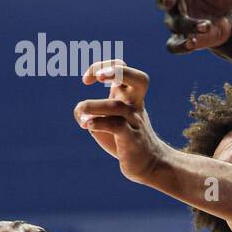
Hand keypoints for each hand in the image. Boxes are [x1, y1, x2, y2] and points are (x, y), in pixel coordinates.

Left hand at [73, 60, 171, 182]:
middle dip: (117, 72)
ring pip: (116, 106)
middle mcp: (134, 106)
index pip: (122, 68)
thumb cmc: (126, 140)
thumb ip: (89, 113)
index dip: (103, 66)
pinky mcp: (132, 139)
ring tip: (81, 113)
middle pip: (138, 79)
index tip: (87, 80)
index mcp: (130, 97)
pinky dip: (98, 123)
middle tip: (99, 79)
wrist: (150, 165)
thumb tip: (81, 114)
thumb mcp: (105, 122)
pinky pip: (116, 126)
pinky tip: (88, 126)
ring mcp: (135, 122)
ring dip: (93, 106)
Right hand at [137, 0, 231, 52]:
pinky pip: (174, 46)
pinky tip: (195, 43)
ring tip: (204, 25)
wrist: (228, 18)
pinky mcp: (187, 39)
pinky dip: (182, 46)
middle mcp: (174, 0)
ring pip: (173, 23)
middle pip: (161, 0)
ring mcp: (178, 21)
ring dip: (188, 25)